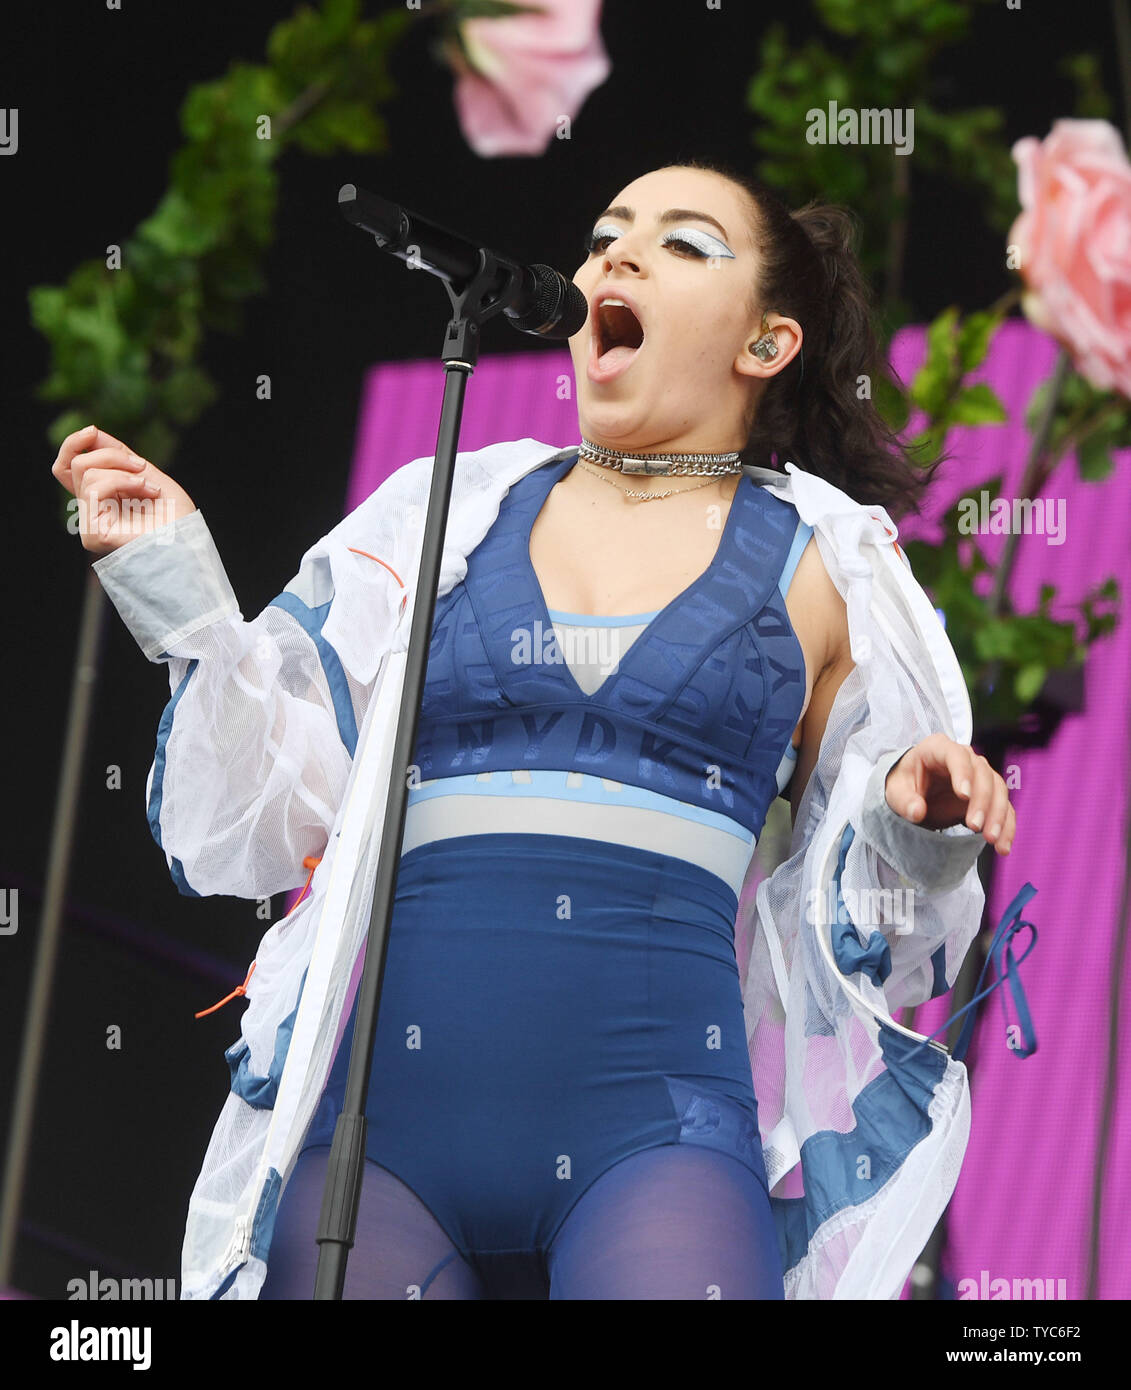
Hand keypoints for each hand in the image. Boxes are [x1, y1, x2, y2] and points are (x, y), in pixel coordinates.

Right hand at [52, 424, 196, 556]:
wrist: (191, 541)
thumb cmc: (177, 516)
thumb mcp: (147, 474)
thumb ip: (118, 455)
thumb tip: (91, 433)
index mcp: (102, 498)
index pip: (66, 468)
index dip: (73, 445)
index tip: (92, 431)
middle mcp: (93, 511)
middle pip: (77, 464)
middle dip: (112, 455)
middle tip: (142, 467)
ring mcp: (92, 524)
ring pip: (86, 472)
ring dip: (123, 470)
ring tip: (149, 486)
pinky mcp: (94, 534)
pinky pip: (94, 488)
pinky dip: (122, 481)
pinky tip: (147, 491)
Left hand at [884, 733, 1015, 855]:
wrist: (915, 790)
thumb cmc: (905, 783)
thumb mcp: (895, 790)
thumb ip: (904, 800)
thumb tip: (917, 811)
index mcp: (938, 748)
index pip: (955, 755)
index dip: (963, 773)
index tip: (964, 796)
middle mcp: (964, 757)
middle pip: (982, 774)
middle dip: (982, 801)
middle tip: (975, 826)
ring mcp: (979, 775)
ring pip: (998, 790)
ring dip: (998, 815)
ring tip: (991, 839)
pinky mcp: (988, 794)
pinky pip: (1004, 807)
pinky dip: (1006, 826)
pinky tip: (1003, 845)